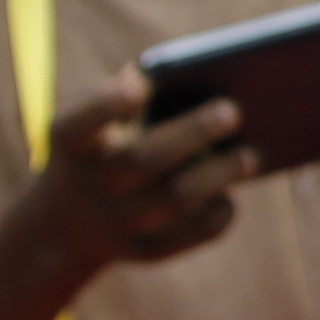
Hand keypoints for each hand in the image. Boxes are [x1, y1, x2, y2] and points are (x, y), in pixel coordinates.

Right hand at [28, 72, 249, 277]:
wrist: (69, 221)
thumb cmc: (102, 143)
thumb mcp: (97, 115)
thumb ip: (130, 89)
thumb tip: (196, 69)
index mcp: (72, 140)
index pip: (80, 121)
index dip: (108, 104)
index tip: (142, 85)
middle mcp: (90, 182)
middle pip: (142, 159)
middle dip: (191, 133)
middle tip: (232, 110)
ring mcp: (116, 222)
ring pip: (175, 200)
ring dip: (219, 174)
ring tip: (251, 155)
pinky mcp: (145, 249)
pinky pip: (192, 234)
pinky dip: (218, 212)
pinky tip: (228, 193)